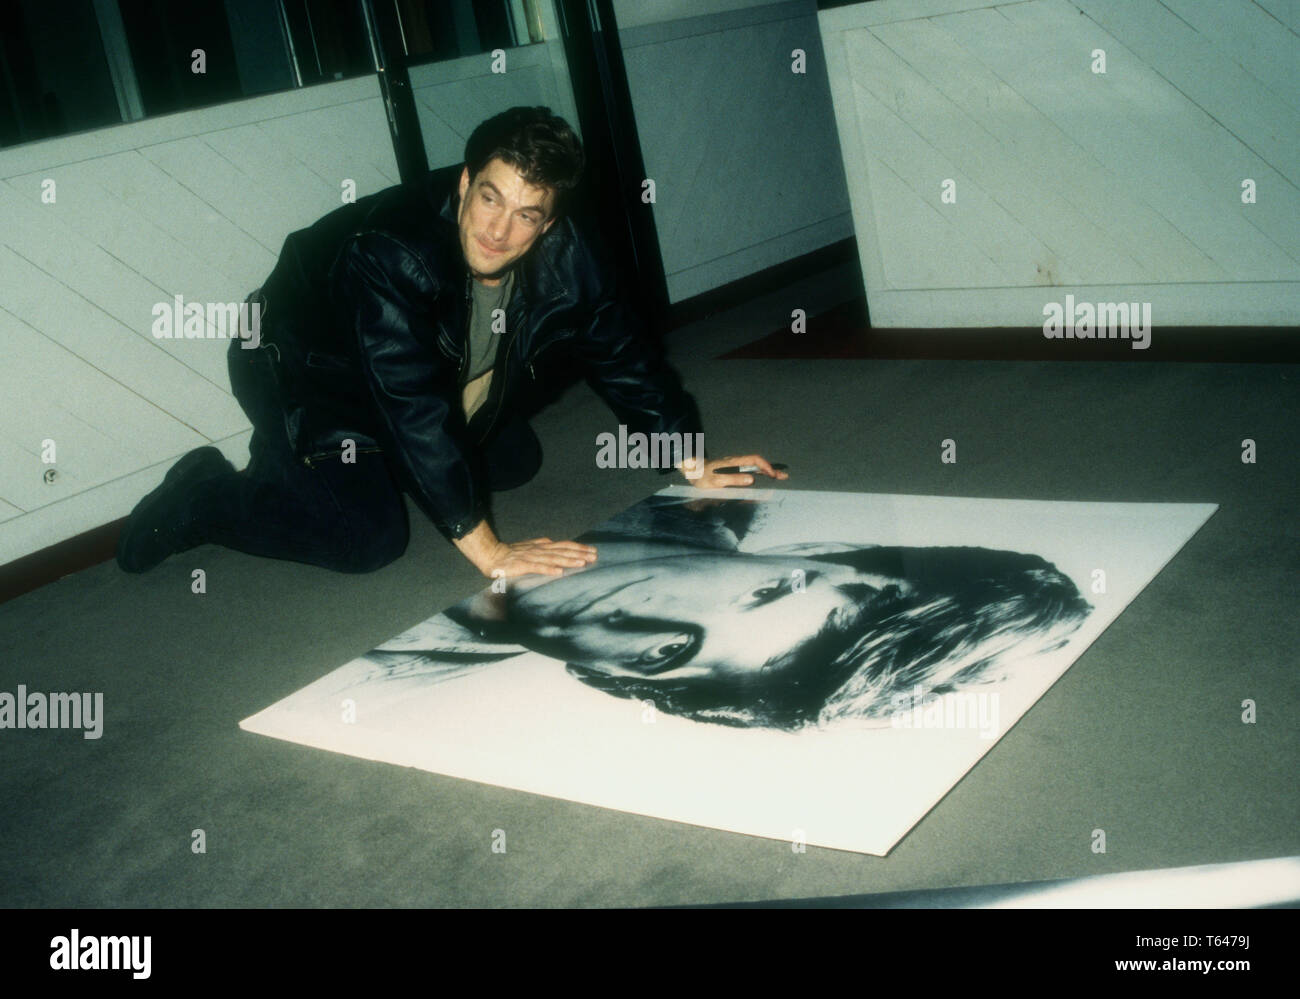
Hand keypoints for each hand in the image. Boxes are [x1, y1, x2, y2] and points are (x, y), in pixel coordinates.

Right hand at [453, 520, 596, 577]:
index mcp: (542, 546)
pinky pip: (537, 568)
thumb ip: (543, 547)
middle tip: (594, 556)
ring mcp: (531, 557)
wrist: (491, 555)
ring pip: (553, 559)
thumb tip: (555, 544)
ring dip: (568, 561)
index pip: (564, 545)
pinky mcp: (521, 565)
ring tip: (582, 563)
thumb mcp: (530, 548)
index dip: (579, 547)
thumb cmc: (511, 554)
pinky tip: (559, 572)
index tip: (592, 551)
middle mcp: (539, 550)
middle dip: (579, 553)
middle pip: (563, 551)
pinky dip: (548, 569)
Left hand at [684, 454, 788, 488]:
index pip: (754, 460)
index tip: (772, 475)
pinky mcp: (732, 471)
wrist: (691, 471)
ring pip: (754, 467)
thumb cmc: (702, 476)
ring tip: (778, 478)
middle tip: (784, 476)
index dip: (765, 466)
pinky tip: (762, 479)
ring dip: (766, 472)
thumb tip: (752, 480)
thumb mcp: (716, 480)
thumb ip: (733, 479)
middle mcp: (736, 463)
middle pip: (757, 463)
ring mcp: (734, 466)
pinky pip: (748, 471)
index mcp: (734, 463)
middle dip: (771, 469)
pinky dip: (758, 474)